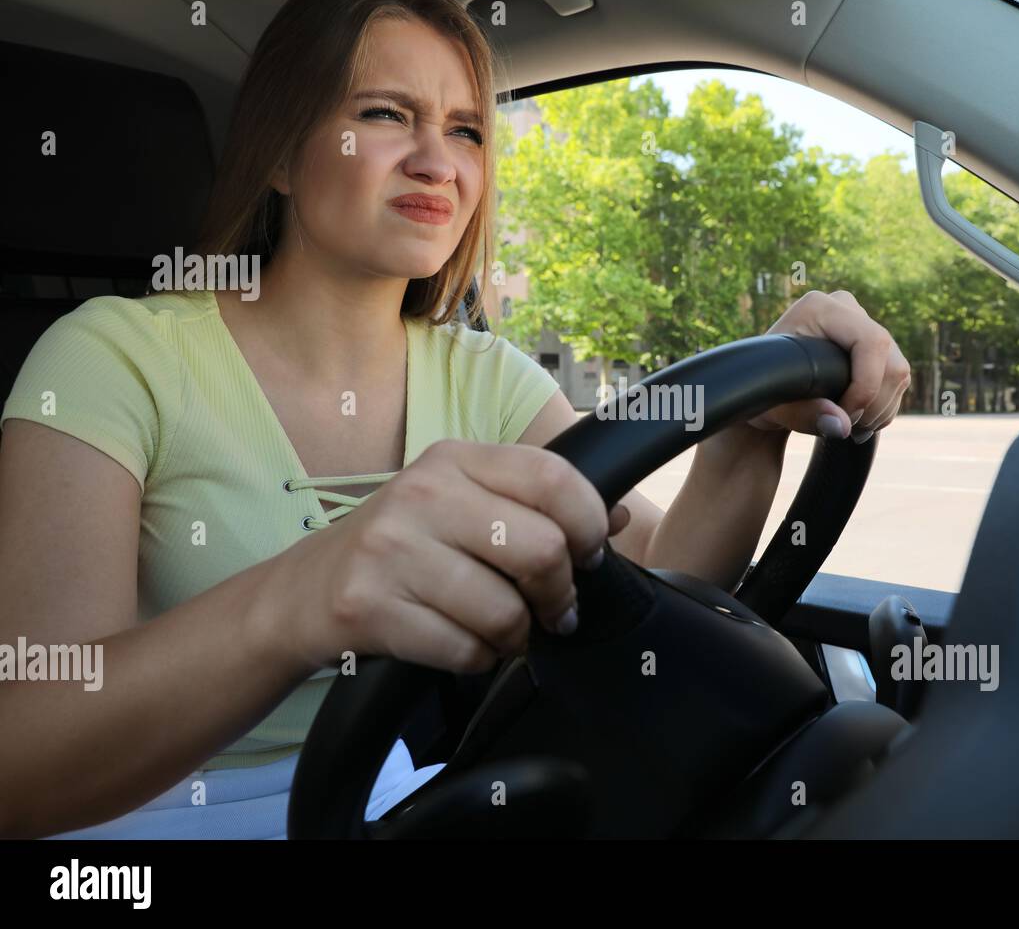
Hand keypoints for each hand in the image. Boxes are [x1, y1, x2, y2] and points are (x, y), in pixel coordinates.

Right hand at [264, 439, 629, 674]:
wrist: (301, 592)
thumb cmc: (400, 547)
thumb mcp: (460, 505)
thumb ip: (534, 505)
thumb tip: (616, 516)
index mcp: (454, 459)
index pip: (554, 478)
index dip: (589, 524)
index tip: (588, 554)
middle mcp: (422, 493)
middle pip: (541, 550)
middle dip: (559, 594)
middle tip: (553, 609)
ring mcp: (391, 549)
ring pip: (505, 612)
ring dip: (515, 636)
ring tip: (499, 630)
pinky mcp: (369, 605)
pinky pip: (464, 650)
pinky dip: (476, 659)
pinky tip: (458, 643)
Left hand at [745, 290, 911, 440]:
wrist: (764, 387)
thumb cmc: (762, 391)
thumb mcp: (773, 406)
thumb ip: (804, 415)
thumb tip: (842, 426)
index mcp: (820, 309)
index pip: (872, 343)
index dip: (866, 386)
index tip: (843, 416)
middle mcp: (845, 308)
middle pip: (891, 362)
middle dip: (874, 404)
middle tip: (846, 427)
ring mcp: (862, 324)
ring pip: (898, 373)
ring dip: (880, 410)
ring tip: (850, 426)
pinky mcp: (873, 346)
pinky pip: (896, 379)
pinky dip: (883, 408)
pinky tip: (859, 419)